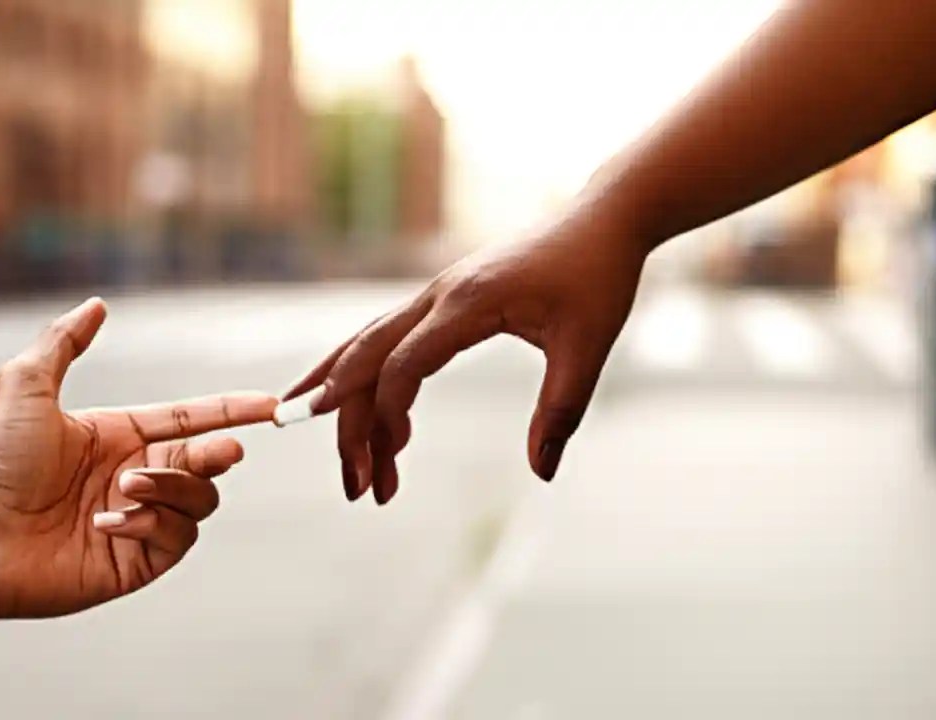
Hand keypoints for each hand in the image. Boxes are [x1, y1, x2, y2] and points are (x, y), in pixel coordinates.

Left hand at [0, 298, 276, 618]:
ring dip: (171, 487)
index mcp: (120, 436)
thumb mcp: (24, 385)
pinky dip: (149, 525)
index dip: (231, 411)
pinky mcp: (135, 560)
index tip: (269, 405)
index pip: (192, 419)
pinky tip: (107, 523)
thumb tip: (96, 304)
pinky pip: (174, 539)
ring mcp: (138, 519)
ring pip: (198, 500)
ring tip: (126, 486)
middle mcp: (135, 475)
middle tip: (224, 452)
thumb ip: (64, 342)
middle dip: (219, 454)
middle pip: (206, 461)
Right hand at [284, 202, 646, 502]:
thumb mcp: (589, 347)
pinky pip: (387, 339)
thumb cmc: (597, 277)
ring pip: (367, 346)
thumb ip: (561, 411)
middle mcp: (438, 295)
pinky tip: (363, 411)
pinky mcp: (443, 300)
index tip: (385, 467)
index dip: (384, 417)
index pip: (401, 366)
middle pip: (368, 359)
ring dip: (343, 397)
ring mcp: (435, 295)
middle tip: (354, 486)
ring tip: (334, 453)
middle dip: (349, 423)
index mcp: (466, 304)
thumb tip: (541, 473)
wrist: (601, 220)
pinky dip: (363, 375)